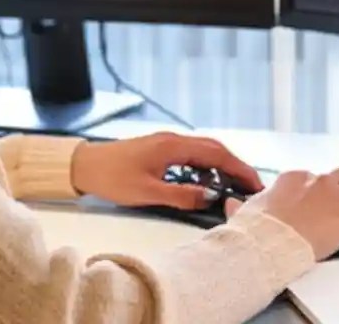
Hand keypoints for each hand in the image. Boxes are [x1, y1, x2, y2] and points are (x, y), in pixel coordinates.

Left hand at [70, 132, 263, 209]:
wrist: (83, 165)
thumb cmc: (111, 177)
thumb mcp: (147, 192)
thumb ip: (180, 195)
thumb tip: (209, 198)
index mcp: (172, 146)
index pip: (215, 153)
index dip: (238, 167)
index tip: (254, 182)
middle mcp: (173, 140)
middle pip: (214, 149)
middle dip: (235, 166)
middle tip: (252, 186)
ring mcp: (167, 144)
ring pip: (203, 152)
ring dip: (221, 166)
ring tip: (235, 186)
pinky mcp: (160, 150)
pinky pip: (191, 156)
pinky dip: (205, 167)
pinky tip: (207, 182)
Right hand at [223, 168, 338, 260]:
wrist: (270, 244)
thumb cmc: (258, 230)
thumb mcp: (246, 212)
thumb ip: (241, 206)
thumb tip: (230, 204)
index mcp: (294, 178)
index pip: (312, 176)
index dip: (318, 187)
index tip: (319, 196)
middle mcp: (318, 182)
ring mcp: (337, 197)